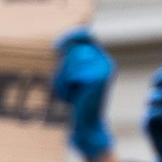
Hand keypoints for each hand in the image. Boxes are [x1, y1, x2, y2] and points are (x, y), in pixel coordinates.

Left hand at [51, 28, 115, 160]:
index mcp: (103, 60)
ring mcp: (103, 70)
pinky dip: (65, 86)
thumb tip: (60, 43)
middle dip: (63, 67)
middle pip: (75, 51)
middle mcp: (106, 63)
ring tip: (69, 93)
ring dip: (62, 78)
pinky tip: (72, 97)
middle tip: (65, 85)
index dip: (72, 37)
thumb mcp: (75, 77)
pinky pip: (70, 75)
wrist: (88, 124)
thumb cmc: (79, 101)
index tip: (55, 45)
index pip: (88, 38)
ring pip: (71, 63)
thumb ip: (72, 60)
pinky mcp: (95, 80)